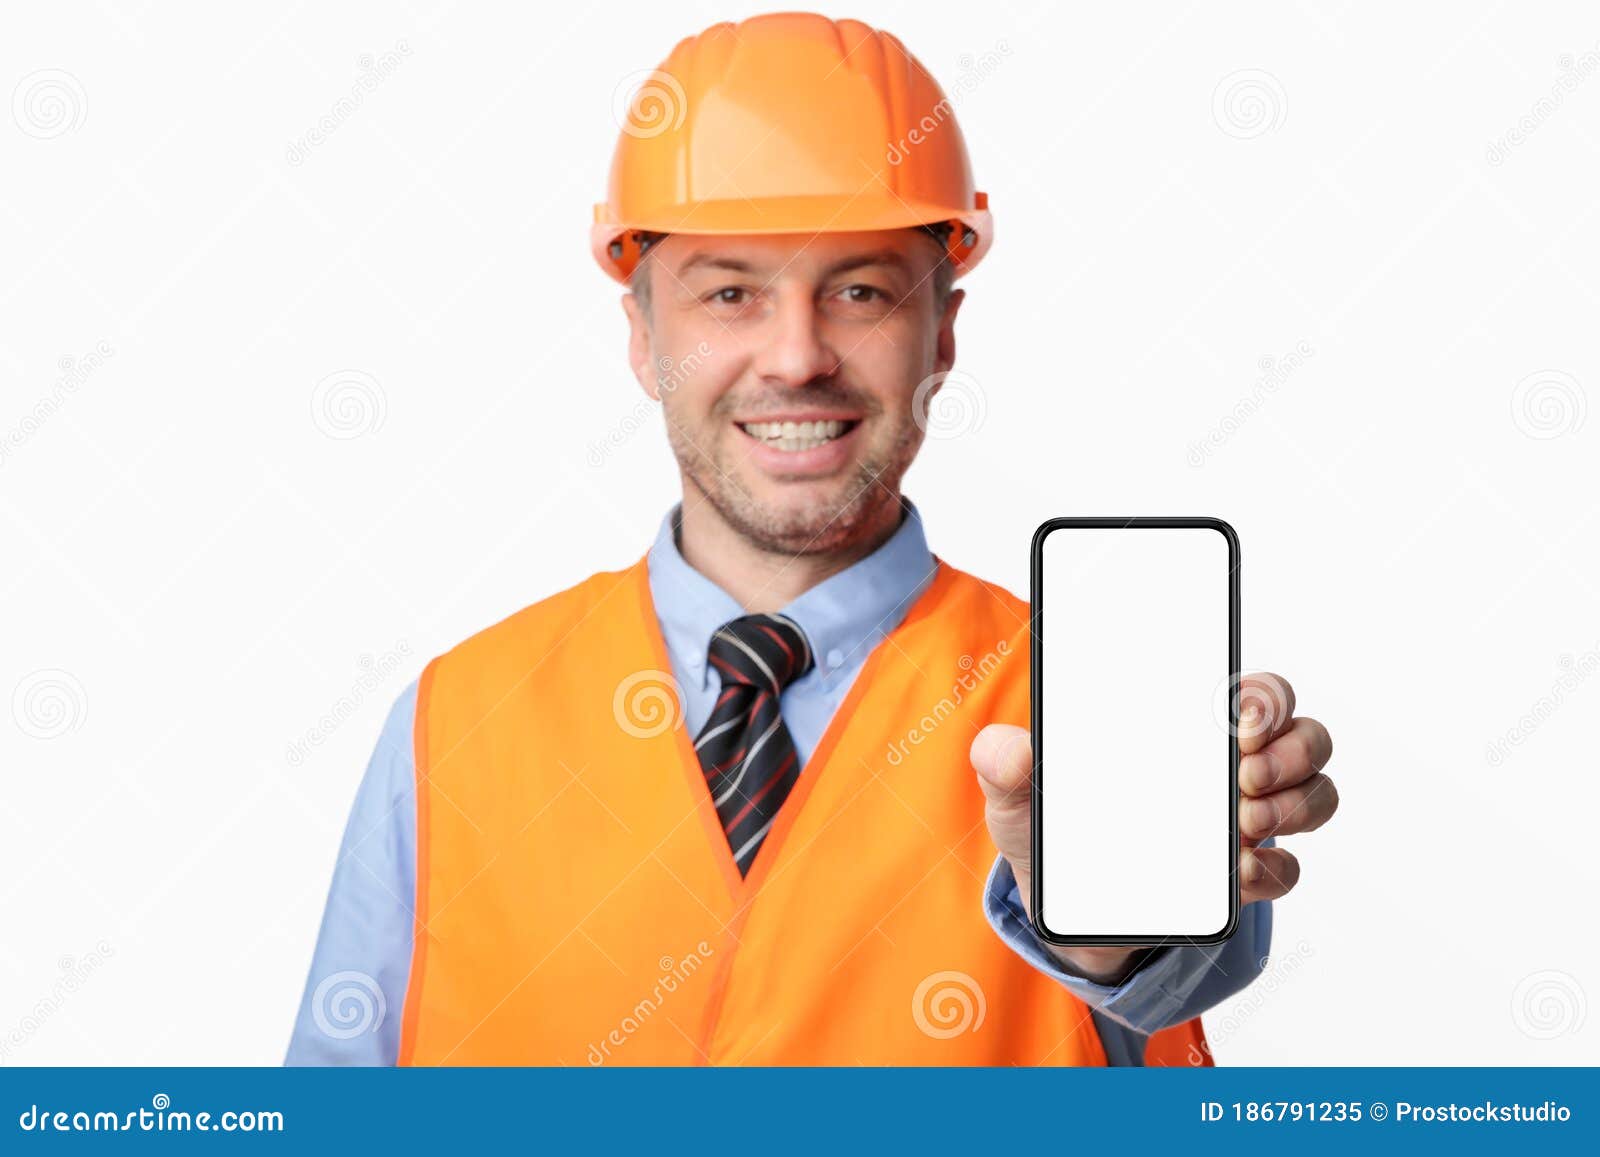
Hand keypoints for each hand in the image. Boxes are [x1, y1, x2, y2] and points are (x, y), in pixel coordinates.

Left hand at [971, 672, 1335, 984]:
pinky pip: (1288, 870)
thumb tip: (1013, 751)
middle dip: (1290, 748)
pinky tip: (1238, 870)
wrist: (1062, 915)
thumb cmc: (1052, 832)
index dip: (1264, 695)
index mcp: (1182, 729)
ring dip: (1293, 803)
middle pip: (1304, 735)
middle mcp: (1228, 769)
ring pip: (1315, 795)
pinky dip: (1273, 869)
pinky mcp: (1241, 879)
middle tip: (1243, 772)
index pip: (1251, 691)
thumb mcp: (1015, 794)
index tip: (1238, 715)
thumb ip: (1002, 763)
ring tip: (1242, 819)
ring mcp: (1243, 823)